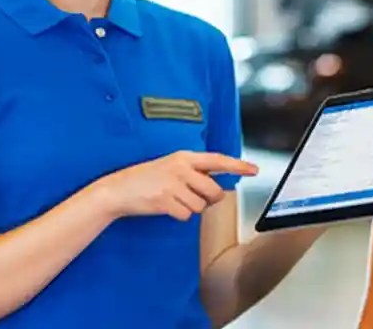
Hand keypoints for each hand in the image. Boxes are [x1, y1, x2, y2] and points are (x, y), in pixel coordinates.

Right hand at [96, 151, 258, 220]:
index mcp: (184, 157)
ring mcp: (173, 185)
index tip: (254, 170)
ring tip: (173, 199)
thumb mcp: (171, 166)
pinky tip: (166, 207)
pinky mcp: (165, 201)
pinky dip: (178, 215)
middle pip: (213, 191)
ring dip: (190, 208)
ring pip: (200, 206)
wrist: (118, 189)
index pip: (218, 160)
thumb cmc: (147, 178)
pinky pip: (186, 216)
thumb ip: (194, 172)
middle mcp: (181, 168)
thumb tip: (217, 185)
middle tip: (192, 197)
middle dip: (208, 200)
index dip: (238, 166)